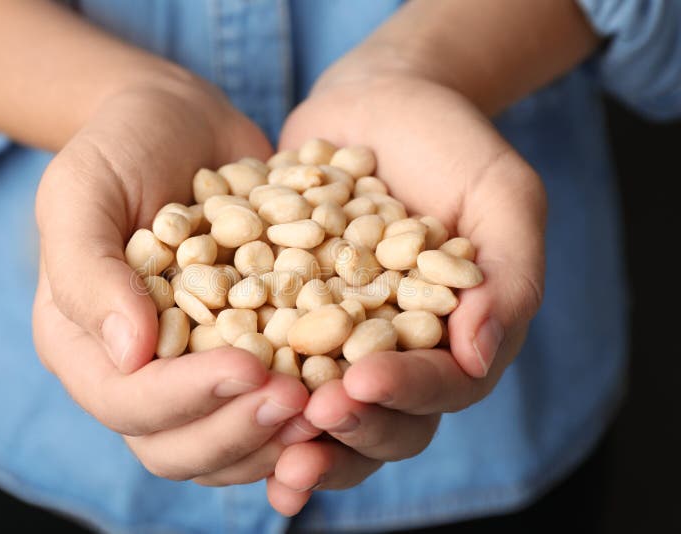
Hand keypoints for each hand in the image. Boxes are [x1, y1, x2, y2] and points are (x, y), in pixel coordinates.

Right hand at [33, 80, 315, 484]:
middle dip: (238, 433)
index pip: (126, 402)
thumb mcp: (83, 188)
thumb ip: (89, 270)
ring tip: (329, 408)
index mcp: (84, 345)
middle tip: (301, 402)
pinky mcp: (243, 353)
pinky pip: (268, 404)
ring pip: (227, 445)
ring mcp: (192, 369)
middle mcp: (137, 373)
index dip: (186, 399)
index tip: (250, 367)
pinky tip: (346, 392)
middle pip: (176, 447)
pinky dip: (305, 411)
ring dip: (276, 439)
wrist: (180, 123)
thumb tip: (130, 353)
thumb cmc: (122, 146)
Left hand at [265, 67, 545, 513]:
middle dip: (348, 428)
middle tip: (307, 417)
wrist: (380, 103)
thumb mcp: (500, 196)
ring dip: (292, 434)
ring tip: (257, 438)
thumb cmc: (452, 145)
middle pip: (382, 420)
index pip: (442, 388)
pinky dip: (243, 386)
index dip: (405, 393)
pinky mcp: (282, 315)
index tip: (360, 382)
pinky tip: (211, 396)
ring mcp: (335, 341)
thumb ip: (509, 275)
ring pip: (321, 411)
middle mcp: (394, 353)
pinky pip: (265, 360)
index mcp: (455, 340)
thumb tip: (478, 356)